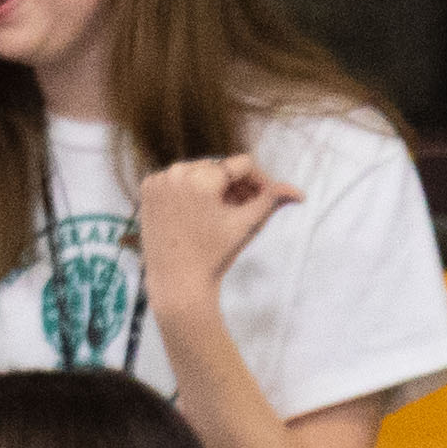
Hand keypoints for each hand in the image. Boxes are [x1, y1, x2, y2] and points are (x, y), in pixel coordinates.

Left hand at [137, 154, 301, 309]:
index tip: (265, 197)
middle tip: (246, 208)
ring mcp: (159, 179)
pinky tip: (198, 212)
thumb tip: (298, 192)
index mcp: (201, 178)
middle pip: (219, 167)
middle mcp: (177, 172)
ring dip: (214, 186)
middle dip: (235, 185)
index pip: (241, 164)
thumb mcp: (245, 225)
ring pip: (198, 171)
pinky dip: (189, 190)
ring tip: (224, 212)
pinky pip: (176, 179)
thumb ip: (270, 201)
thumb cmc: (214, 256)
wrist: (177, 283)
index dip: (258, 180)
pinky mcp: (148, 188)